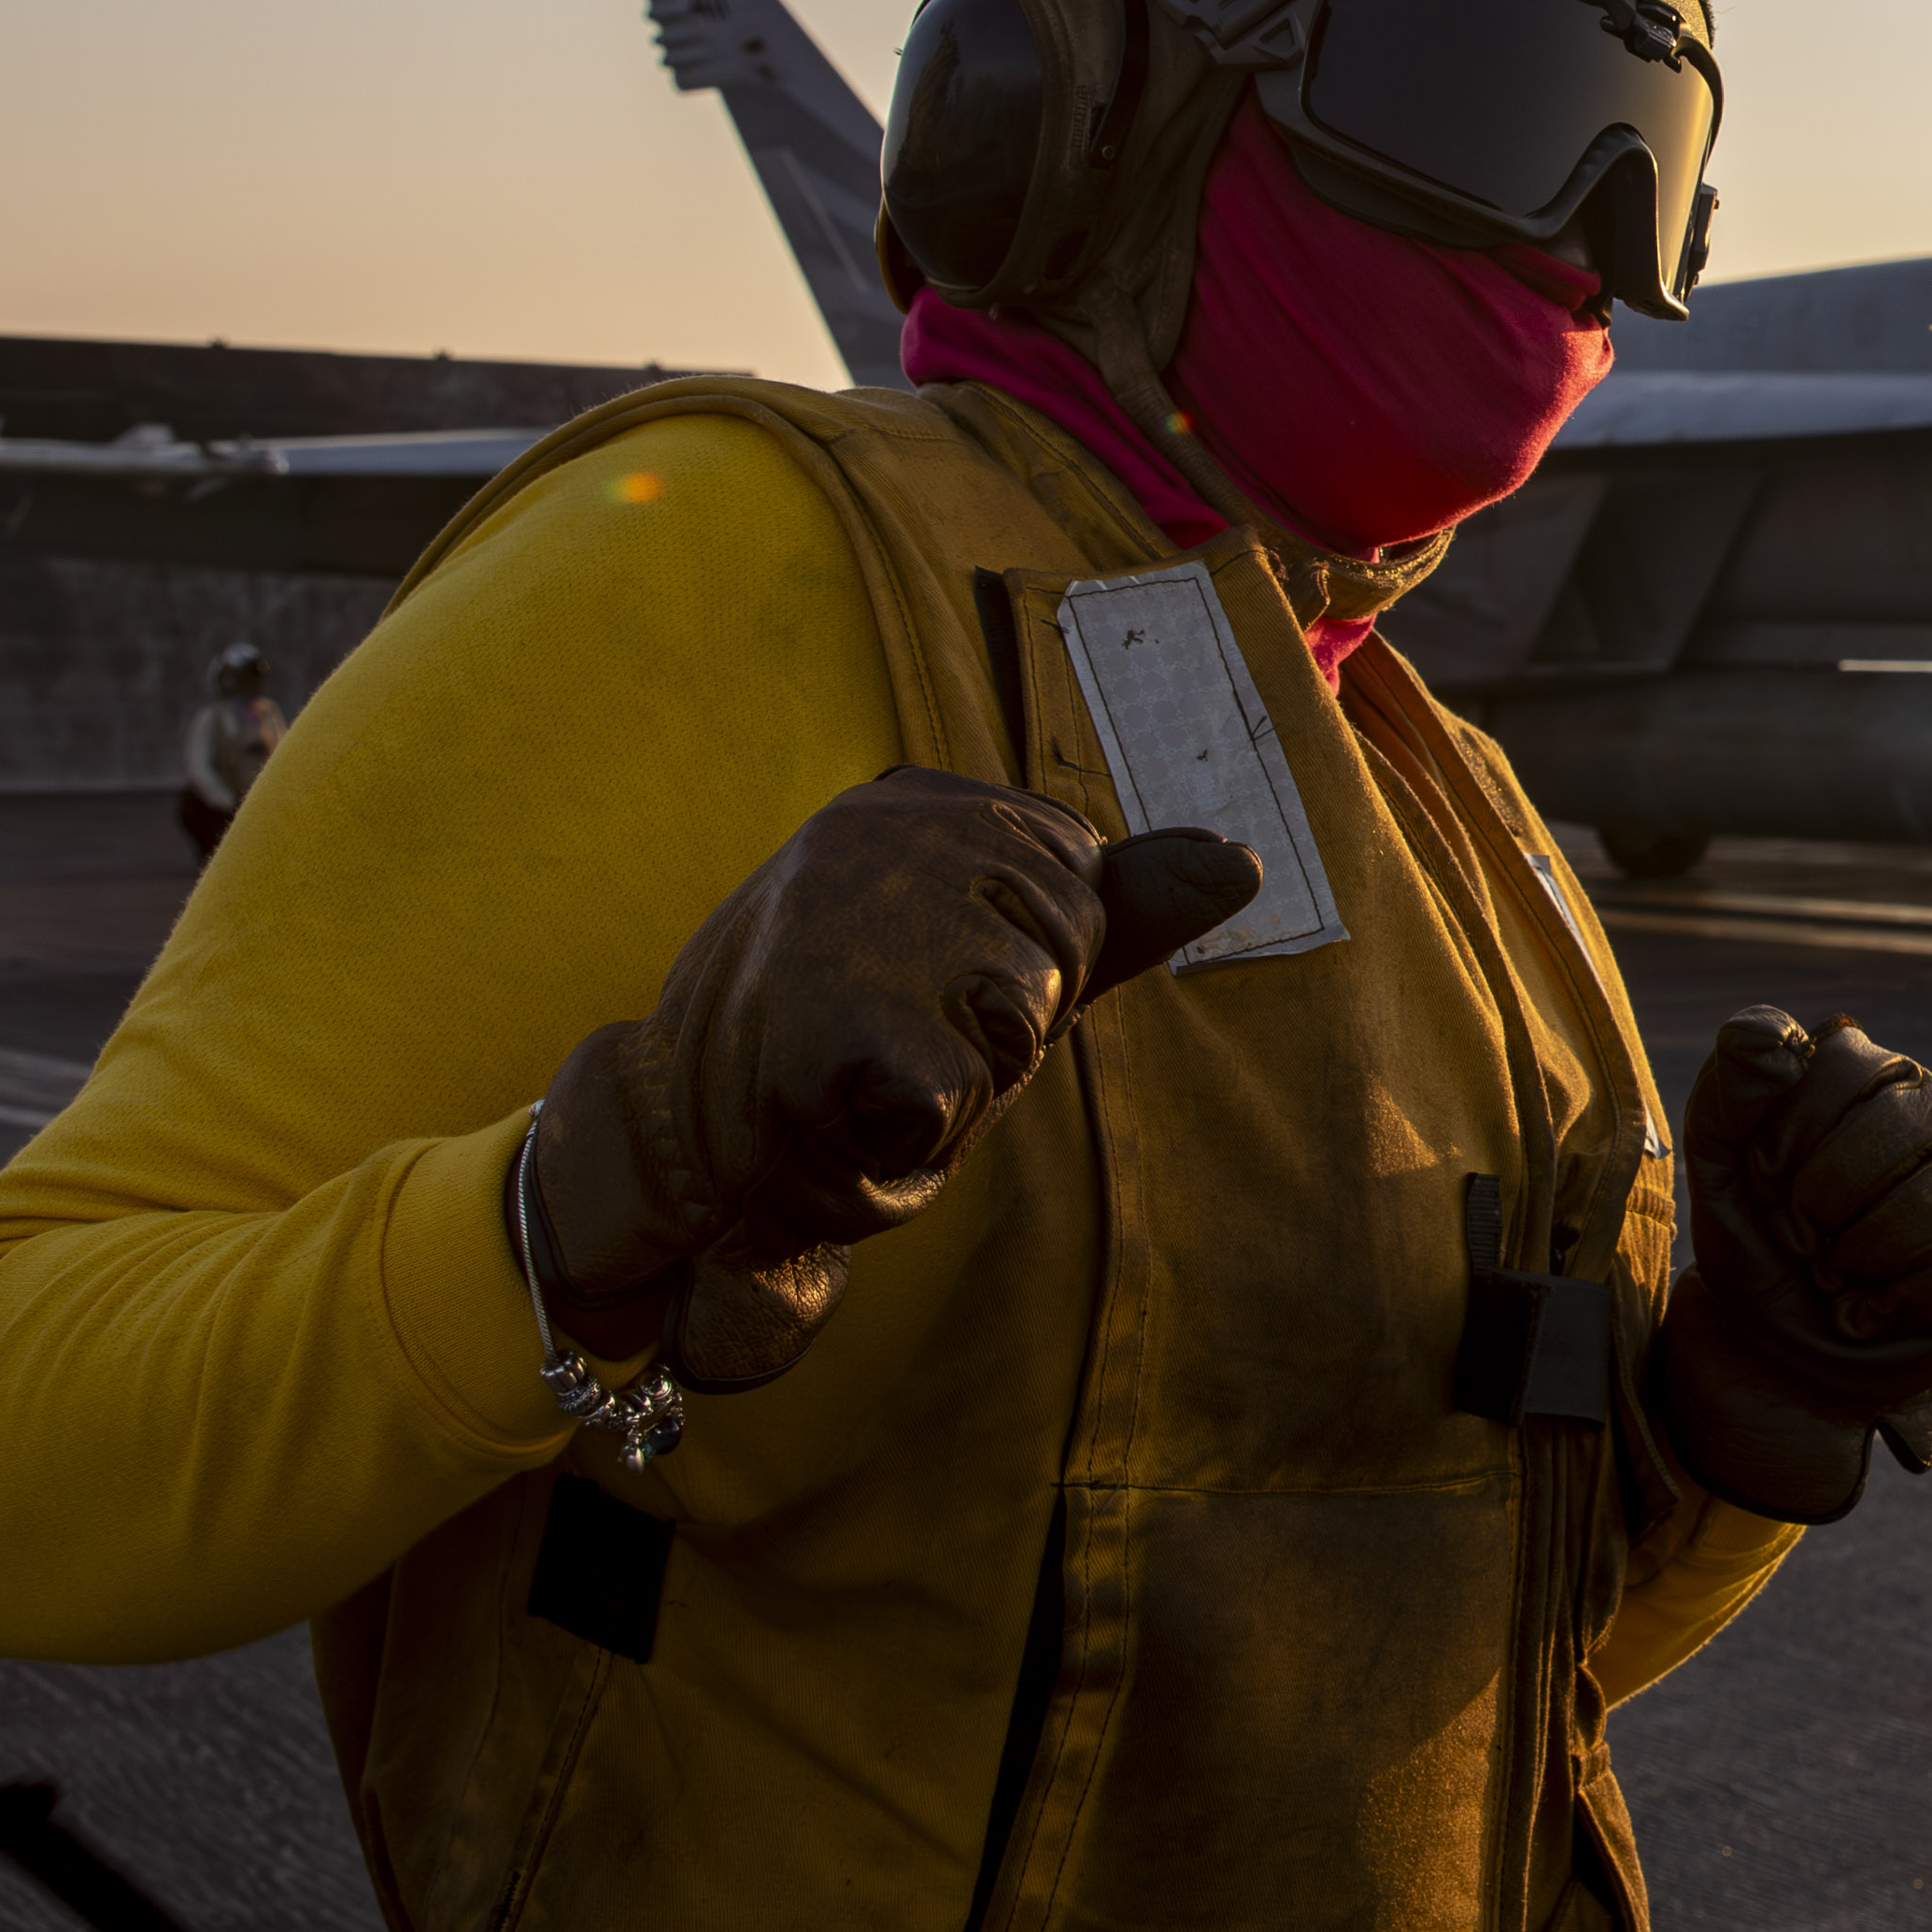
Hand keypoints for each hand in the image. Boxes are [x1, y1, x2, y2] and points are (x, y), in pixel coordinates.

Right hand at [530, 769, 1259, 1391]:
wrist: (689, 1133)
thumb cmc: (861, 1032)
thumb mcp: (999, 955)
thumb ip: (1117, 909)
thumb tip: (1241, 859)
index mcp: (913, 798)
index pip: (1076, 885)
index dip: (1027, 965)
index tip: (926, 976)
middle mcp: (870, 830)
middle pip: (1055, 954)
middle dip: (1003, 1026)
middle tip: (897, 1030)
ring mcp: (838, 914)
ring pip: (1013, 1023)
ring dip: (962, 1081)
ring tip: (876, 1067)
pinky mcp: (819, 1017)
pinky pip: (954, 1092)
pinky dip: (914, 1133)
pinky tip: (851, 1112)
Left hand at [1652, 1006, 1931, 1521]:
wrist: (1788, 1360)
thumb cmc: (1760, 1247)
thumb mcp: (1720, 1165)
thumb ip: (1730, 1088)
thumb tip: (1779, 1043)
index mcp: (1878, 1070)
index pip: (1835, 1072)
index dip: (1785, 1147)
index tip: (1770, 1187)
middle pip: (1890, 1136)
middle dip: (1821, 1208)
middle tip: (1807, 1240)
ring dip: (1861, 1259)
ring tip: (1846, 1272)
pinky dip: (1905, 1303)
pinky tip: (1891, 1305)